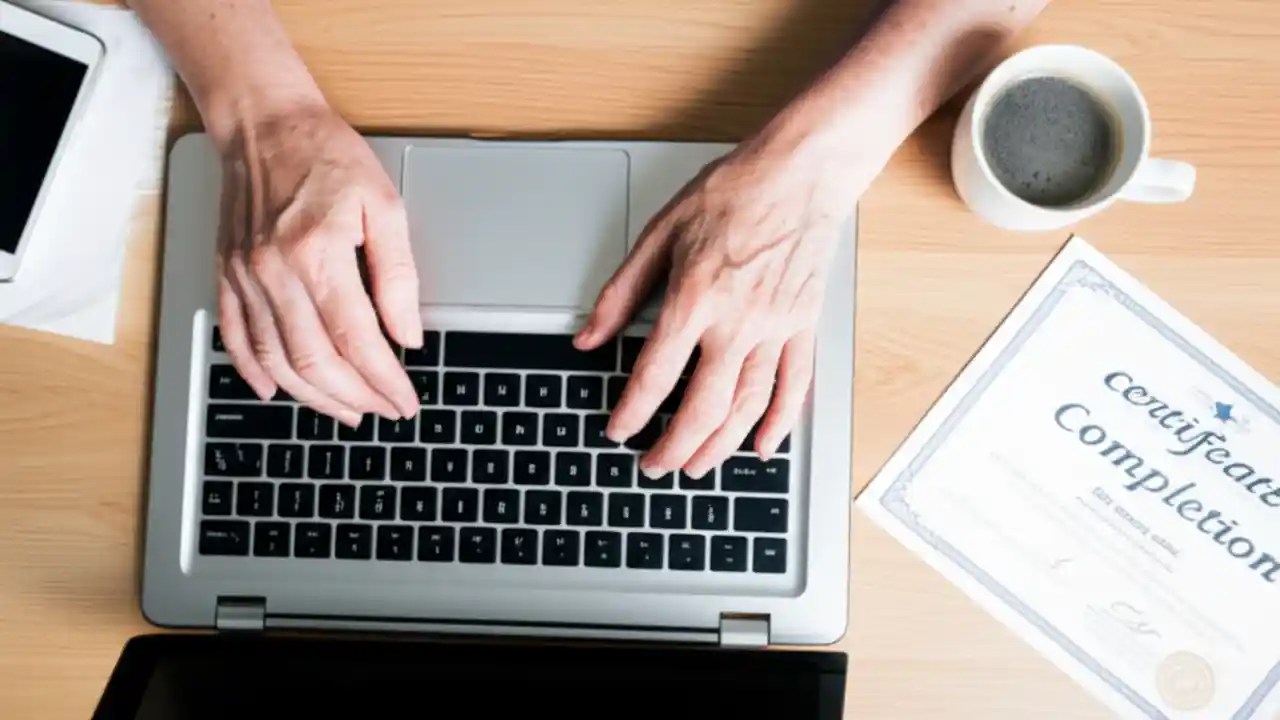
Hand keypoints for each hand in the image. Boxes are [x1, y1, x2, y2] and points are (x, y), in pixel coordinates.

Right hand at [214, 103, 421, 426]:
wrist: (264, 124)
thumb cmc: (326, 156)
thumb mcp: (384, 206)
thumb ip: (397, 275)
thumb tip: (407, 334)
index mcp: (318, 253)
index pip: (357, 340)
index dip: (384, 381)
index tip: (404, 400)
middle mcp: (274, 271)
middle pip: (315, 361)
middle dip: (355, 396)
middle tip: (383, 410)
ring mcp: (244, 277)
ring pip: (276, 360)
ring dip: (313, 396)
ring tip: (346, 410)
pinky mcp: (226, 275)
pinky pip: (235, 336)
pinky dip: (256, 371)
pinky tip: (277, 390)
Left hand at [574, 143, 848, 478]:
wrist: (801, 173)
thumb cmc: (733, 193)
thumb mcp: (660, 232)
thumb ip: (622, 291)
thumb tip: (589, 336)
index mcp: (695, 297)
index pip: (656, 374)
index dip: (632, 412)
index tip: (618, 432)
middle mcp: (738, 321)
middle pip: (703, 406)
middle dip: (674, 446)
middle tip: (655, 465)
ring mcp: (776, 327)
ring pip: (748, 405)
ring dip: (720, 445)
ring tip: (697, 466)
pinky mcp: (804, 325)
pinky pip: (794, 385)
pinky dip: (779, 422)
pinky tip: (762, 446)